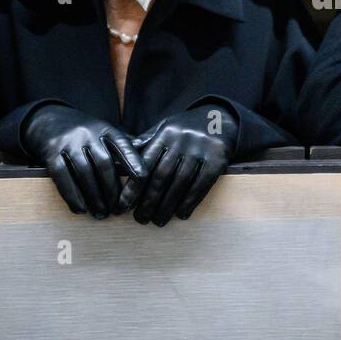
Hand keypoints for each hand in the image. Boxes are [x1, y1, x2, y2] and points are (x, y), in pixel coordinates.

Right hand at [20, 104, 146, 217]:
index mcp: (106, 130)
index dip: (135, 163)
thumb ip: (126, 147)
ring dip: (94, 197)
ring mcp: (69, 143)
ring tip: (101, 214)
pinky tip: (81, 209)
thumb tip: (152, 163)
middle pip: (105, 164)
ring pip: (84, 173)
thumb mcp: (106, 132)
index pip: (124, 146)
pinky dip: (72, 195)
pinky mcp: (51, 153)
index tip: (144, 180)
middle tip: (118, 210)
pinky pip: (62, 177)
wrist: (49, 119)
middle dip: (113, 190)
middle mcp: (88, 134)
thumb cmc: (86, 133)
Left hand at [123, 105, 238, 225]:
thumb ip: (146, 143)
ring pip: (179, 182)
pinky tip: (181, 214)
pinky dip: (190, 201)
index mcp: (165, 133)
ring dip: (167, 205)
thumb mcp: (166, 127)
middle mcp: (182, 140)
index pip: (145, 162)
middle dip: (149, 200)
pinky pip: (201, 184)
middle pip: (161, 175)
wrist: (221, 118)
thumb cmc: (187, 128)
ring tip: (158, 221)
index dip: (134, 186)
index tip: (124, 205)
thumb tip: (119, 161)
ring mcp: (201, 149)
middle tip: (140, 218)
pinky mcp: (218, 159)